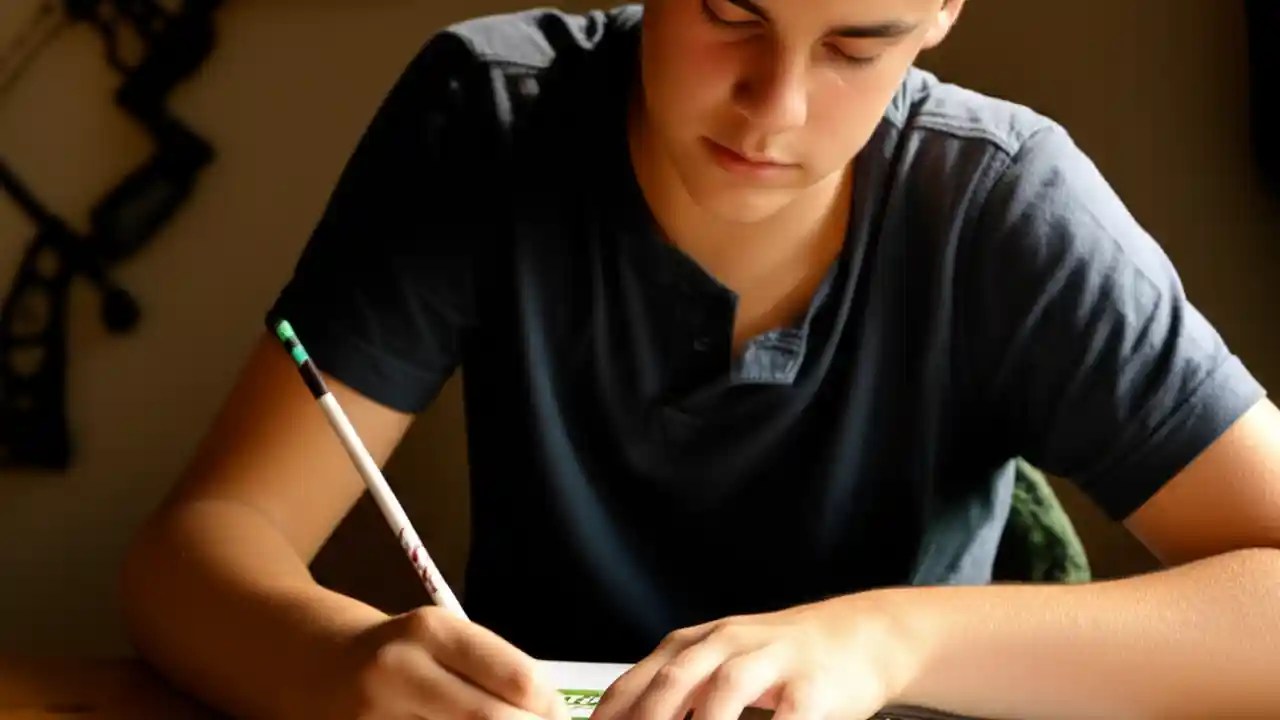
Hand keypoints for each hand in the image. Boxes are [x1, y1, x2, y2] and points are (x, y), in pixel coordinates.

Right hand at [326, 606, 571, 719]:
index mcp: (431, 631)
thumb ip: (495, 673)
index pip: (518, 678)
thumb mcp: (444, 644)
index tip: (559, 719)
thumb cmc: (401, 657)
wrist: (312, 665)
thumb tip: (553, 716)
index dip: (550, 710)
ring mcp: (371, 716)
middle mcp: (397, 670)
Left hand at [592, 595, 912, 719]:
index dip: (614, 716)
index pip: (637, 682)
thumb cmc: (777, 657)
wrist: (858, 636)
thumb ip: (674, 690)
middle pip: (673, 683)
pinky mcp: (811, 685)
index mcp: (693, 644)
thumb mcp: (717, 659)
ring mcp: (769, 660)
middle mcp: (725, 644)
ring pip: (723, 690)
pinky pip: (785, 716)